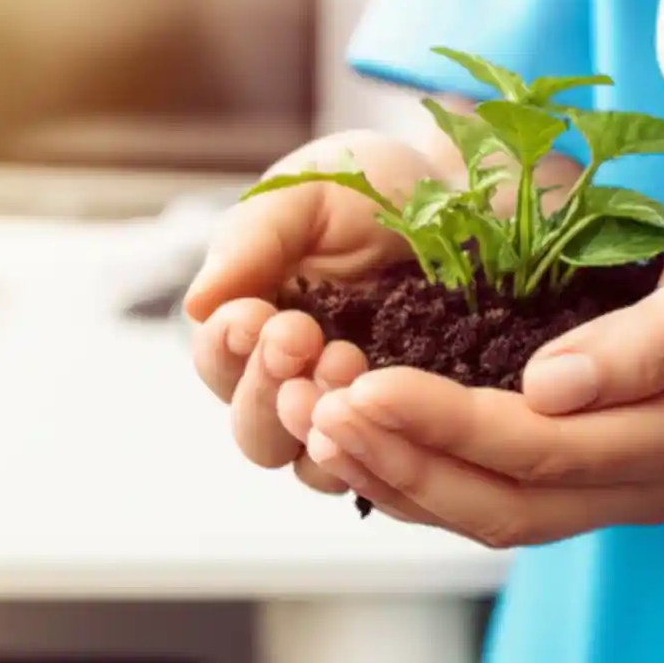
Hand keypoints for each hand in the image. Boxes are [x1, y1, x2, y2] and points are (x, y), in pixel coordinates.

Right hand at [186, 110, 581, 499]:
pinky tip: (392, 405)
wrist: (468, 196)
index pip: (218, 365)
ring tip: (348, 363)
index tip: (257, 315)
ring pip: (313, 467)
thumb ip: (251, 239)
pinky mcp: (412, 435)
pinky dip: (380, 450)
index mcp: (254, 332)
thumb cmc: (374, 190)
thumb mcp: (307, 192)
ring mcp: (355, 420)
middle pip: (256, 434)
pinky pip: (386, 473)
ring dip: (321, 424)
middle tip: (304, 338)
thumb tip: (195, 305)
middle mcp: (295, 387)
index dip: (228, 348)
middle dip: (271, 391)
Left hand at [304, 187, 663, 544]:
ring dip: (400, 479)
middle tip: (318, 412)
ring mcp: (613, 482)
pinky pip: (497, 492)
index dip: (444, 423)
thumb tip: (551, 385)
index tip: (366, 383)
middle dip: (401, 461)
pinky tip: (371, 439)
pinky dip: (427, 474)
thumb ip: (653, 339)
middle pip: (499, 501)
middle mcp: (636, 480)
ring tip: (322, 430)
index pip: (536, 448)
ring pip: (489, 511)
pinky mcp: (593, 465)